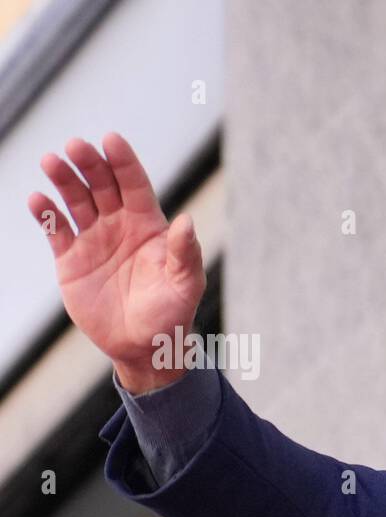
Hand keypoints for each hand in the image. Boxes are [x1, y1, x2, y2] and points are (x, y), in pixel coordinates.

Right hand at [27, 132, 205, 392]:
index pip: (135, 185)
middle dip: (89, 164)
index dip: (124, 162)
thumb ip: (186, 253)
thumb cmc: (172, 314)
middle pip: (101, 185)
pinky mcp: (71, 259)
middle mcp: (119, 226)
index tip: (111, 139)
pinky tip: (38, 199)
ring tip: (51, 161)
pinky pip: (56, 230)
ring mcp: (93, 240)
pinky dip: (46, 214)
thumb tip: (187, 221)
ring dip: (63, 180)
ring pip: (75, 200)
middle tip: (75, 146)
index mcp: (149, 226)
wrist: (144, 347)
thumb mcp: (185, 285)